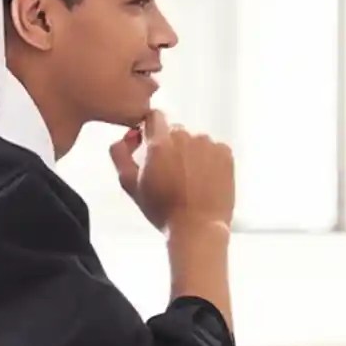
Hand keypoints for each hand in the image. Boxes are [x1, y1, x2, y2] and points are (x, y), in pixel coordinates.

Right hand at [109, 110, 234, 232]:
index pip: (154, 117)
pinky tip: (205, 179)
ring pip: (196, 140)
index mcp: (160, 143)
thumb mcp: (129, 184)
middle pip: (175, 131)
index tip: (152, 144)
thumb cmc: (162, 210)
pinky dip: (210, 159)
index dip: (151, 129)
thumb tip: (128, 135)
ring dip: (191, 153)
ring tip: (190, 179)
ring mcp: (208, 144)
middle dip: (171, 145)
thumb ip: (120, 153)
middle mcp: (185, 137)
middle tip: (171, 171)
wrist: (198, 228)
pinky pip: (214, 148)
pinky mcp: (226, 154)